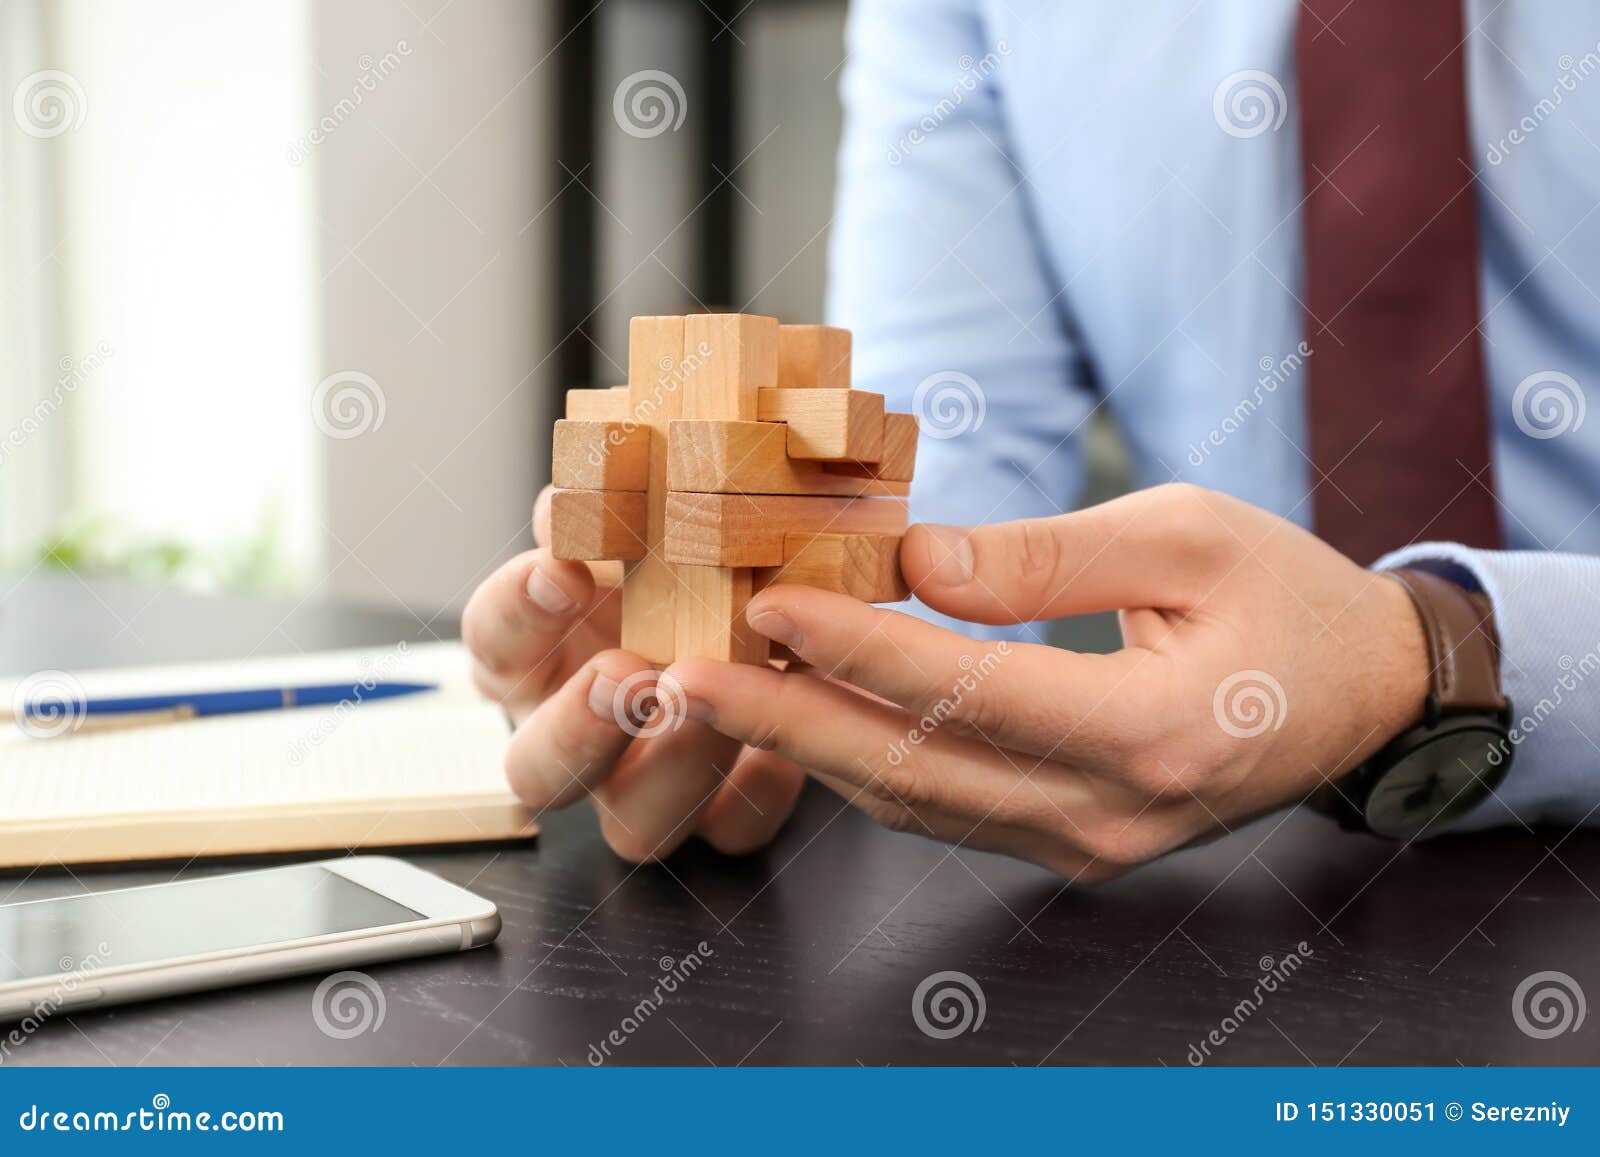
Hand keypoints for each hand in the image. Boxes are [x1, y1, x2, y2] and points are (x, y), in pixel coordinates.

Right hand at [461, 485, 804, 861]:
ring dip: (674, 767)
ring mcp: (644, 785)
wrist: (781, 604)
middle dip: (575, 729)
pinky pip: (733, 830)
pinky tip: (781, 748)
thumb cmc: (687, 557)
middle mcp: (576, 732)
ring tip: (717, 706)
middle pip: (536, 770)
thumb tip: (578, 491)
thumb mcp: (651, 519)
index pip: (493, 638)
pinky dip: (758, 793)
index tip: (563, 569)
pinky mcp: (720, 814)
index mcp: (538, 655)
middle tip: (622, 674)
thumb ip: (613, 503)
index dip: (518, 609)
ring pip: (634, 825)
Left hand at [664, 484, 1430, 879]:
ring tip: (719, 694)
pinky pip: (945, 809)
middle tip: (685, 679)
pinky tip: (803, 719)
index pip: (971, 693)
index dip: (861, 651)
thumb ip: (1050, 556)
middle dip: (789, 723)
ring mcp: (1089, 842)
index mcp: (1154, 732)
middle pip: (917, 773)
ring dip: (811, 747)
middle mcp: (1111, 812)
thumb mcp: (1188, 536)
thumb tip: (919, 559)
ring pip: (918, 804)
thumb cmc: (1287, 597)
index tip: (769, 606)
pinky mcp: (1071, 840)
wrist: (1363, 695)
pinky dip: (866, 764)